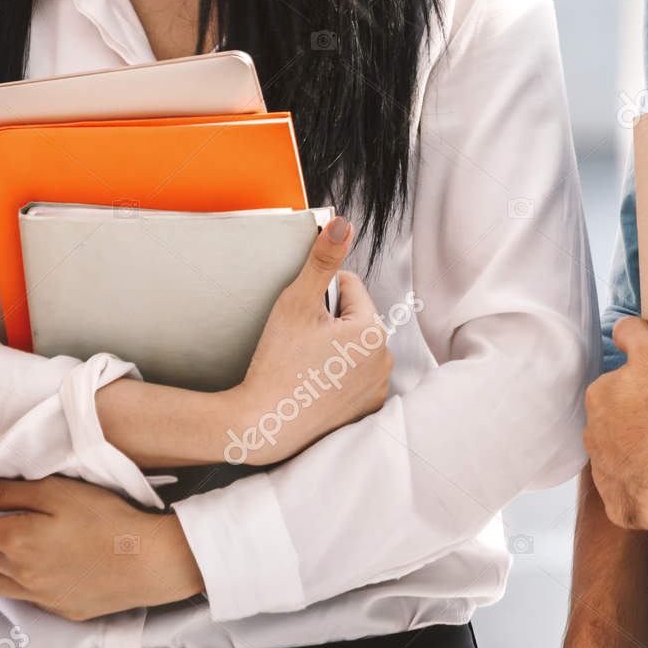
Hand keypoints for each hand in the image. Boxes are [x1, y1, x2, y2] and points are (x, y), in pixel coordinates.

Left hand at [0, 476, 203, 621]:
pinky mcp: (58, 609)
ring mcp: (39, 596)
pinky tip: (37, 564)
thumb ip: (7, 492)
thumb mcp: (56, 492)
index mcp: (15, 541)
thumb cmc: (107, 520)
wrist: (148, 561)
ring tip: (7, 542)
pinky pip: (23, 597)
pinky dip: (18, 579)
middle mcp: (20, 574)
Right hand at [222, 218, 392, 466]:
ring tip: (305, 367)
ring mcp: (376, 390)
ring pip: (352, 350)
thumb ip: (322, 260)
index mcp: (373, 330)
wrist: (263, 424)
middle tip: (300, 346)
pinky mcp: (365, 412)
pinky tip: (313, 386)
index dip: (318, 296)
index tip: (300, 320)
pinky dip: (336, 379)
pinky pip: (352, 379)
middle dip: (328, 324)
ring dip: (333, 350)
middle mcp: (384, 361)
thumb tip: (342, 224)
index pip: (348, 288)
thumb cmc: (277, 366)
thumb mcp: (297, 302)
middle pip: (353, 320)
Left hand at [583, 317, 647, 529]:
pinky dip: (644, 497)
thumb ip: (633, 333)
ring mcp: (604, 476)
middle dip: (635, 431)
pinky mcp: (620, 507)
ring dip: (639, 463)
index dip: (641, 396)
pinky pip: (628, 502)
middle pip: (613, 432)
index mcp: (598, 400)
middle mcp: (592, 439)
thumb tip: (620, 327)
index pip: (614, 395)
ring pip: (620, 466)